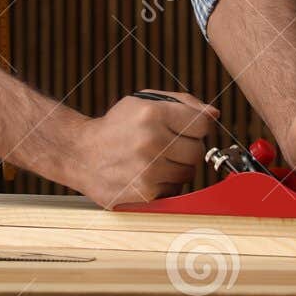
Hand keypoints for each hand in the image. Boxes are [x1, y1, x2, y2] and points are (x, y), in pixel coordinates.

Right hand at [69, 90, 218, 207]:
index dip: (197, 126)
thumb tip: (215, 115)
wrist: (81, 155)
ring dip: (177, 167)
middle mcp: (150, 142)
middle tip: (167, 144)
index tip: (187, 127)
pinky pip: (175, 190)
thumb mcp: (144, 102)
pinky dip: (166, 184)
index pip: (203, 124)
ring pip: (188, 173)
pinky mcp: (145, 193)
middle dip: (186, 147)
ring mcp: (148, 170)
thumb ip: (183, 104)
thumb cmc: (117, 126)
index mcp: (151, 114)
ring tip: (154, 159)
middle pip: (198, 151)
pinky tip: (147, 174)